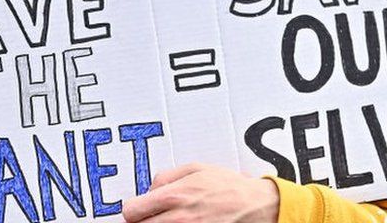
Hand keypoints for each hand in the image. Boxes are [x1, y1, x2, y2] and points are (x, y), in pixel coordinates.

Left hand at [123, 163, 278, 222]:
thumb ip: (166, 177)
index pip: (131, 211)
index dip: (133, 209)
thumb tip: (151, 188)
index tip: (139, 209)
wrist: (255, 206)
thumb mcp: (196, 169)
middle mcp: (177, 219)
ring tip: (170, 219)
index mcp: (173, 197)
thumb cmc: (229, 187)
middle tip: (153, 215)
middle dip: (143, 220)